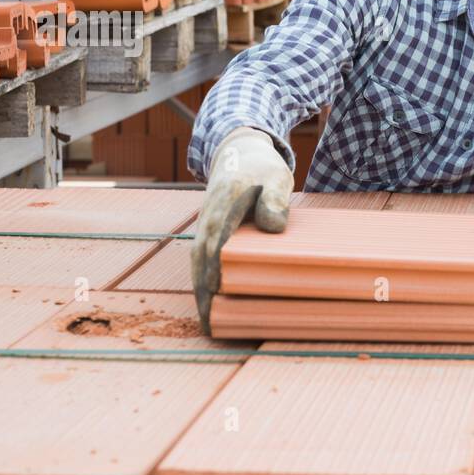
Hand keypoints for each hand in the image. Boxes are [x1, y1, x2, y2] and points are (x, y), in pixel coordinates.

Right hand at [192, 126, 293, 329]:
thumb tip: (272, 227)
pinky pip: (202, 258)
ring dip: (200, 290)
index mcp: (224, 204)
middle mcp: (208, 217)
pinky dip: (203, 280)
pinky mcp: (209, 231)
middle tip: (209, 323)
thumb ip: (275, 199)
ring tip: (207, 321)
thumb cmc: (262, 168)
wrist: (239, 151)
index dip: (215, 269)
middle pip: (201, 259)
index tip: (216, 295)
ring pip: (198, 262)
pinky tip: (211, 301)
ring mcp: (205, 224)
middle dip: (203, 291)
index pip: (216, 242)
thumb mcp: (276, 177)